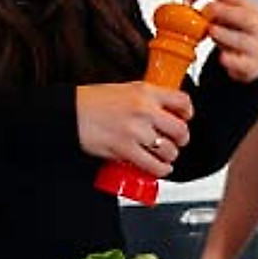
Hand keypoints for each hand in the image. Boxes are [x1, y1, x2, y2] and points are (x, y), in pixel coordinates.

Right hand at [75, 82, 192, 173]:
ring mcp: (135, 130)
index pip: (182, 101)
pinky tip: (159, 168)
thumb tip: (165, 109)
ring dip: (170, 156)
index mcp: (145, 91)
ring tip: (164, 155)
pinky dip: (160, 170)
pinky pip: (153, 165)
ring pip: (169, 150)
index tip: (185, 118)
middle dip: (182, 139)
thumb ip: (146, 98)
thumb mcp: (125, 88)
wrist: (70, 113)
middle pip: (181, 129)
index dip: (187, 113)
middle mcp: (144, 110)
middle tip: (177, 141)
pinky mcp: (125, 149)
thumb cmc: (92, 102)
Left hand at [202, 0, 257, 82]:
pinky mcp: (251, 66)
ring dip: (227, 34)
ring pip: (244, 40)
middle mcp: (257, 28)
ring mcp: (256, 47)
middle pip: (246, 17)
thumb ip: (209, 10)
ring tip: (212, 30)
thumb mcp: (224, 20)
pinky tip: (222, 57)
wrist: (250, 61)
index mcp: (252, 12)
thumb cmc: (235, 35)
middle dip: (227, 11)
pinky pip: (244, 63)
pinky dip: (233, 60)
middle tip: (211, 8)